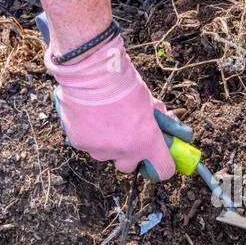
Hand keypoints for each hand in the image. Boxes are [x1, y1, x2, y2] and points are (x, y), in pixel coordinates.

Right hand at [43, 26, 174, 178]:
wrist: (91, 74)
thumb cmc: (122, 84)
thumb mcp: (148, 102)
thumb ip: (156, 119)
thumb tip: (164, 124)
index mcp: (147, 142)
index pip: (163, 169)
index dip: (163, 165)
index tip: (160, 158)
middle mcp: (124, 152)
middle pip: (129, 166)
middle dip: (130, 154)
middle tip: (127, 135)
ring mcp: (100, 150)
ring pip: (106, 154)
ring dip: (107, 143)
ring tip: (104, 119)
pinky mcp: (81, 144)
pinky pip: (88, 144)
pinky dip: (89, 134)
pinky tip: (89, 116)